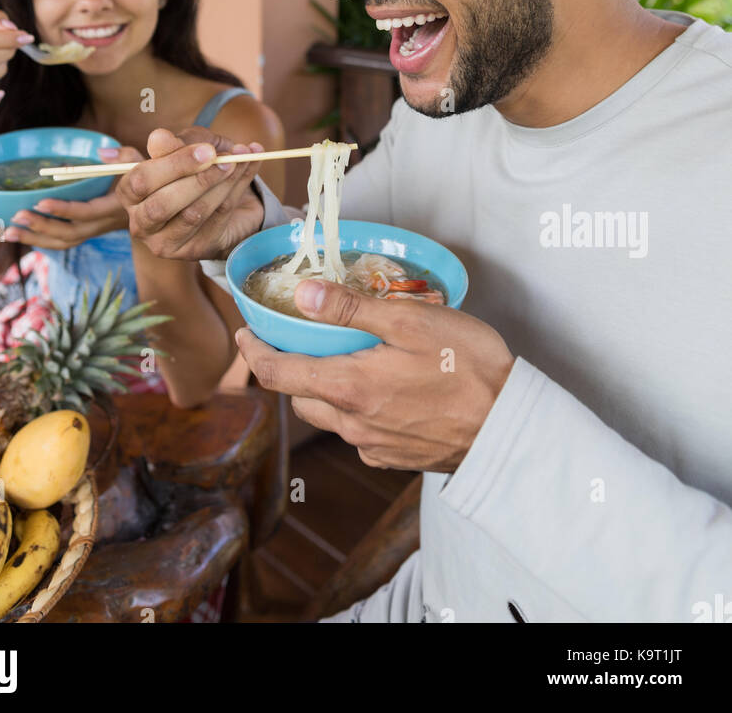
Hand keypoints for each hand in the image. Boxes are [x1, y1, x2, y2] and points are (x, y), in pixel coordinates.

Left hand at [2, 145, 138, 250]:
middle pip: (70, 234)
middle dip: (41, 227)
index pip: (86, 213)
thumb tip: (99, 153)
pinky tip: (22, 235)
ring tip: (8, 232)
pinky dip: (42, 240)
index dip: (63, 210)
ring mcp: (95, 231)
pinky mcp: (89, 232)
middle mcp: (104, 224)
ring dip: (35, 238)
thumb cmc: (145, 175)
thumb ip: (123, 156)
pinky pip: (64, 241)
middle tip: (16, 217)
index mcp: (115, 207)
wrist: (156, 202)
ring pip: (64, 242)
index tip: (39, 202)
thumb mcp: (141, 162)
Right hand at [115, 127, 265, 260]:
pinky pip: (216, 220)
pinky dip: (237, 191)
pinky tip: (249, 169)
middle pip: (162, 204)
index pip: (141, 180)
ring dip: (223, 184)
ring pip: (193, 214)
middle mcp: (141, 222)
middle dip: (198, 179)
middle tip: (227, 159)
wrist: (226, 199)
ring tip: (242, 160)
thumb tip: (159, 137)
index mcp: (130, 193)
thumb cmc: (197, 168)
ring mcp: (165, 242)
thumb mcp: (189, 147)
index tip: (207, 149)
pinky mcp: (193, 251)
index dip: (174, 164)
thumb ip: (176, 143)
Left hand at [236, 279, 514, 471]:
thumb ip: (351, 308)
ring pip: (329, 415)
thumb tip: (302, 296)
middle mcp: (352, 425)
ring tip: (340, 357)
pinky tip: (379, 388)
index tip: (244, 331)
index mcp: (348, 387)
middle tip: (294, 339)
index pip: (277, 373)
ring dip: (322, 388)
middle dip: (288, 369)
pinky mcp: (395, 458)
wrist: (511, 428)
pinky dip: (355, 408)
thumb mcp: (409, 321)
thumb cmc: (466, 366)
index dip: (253, 351)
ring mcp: (374, 446)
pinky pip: (358, 432)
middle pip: (299, 397)